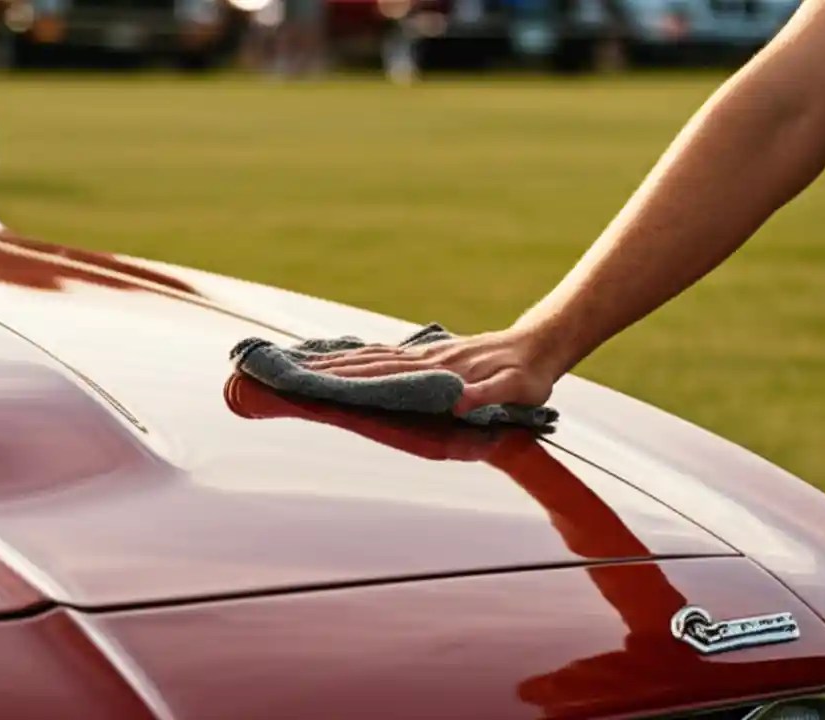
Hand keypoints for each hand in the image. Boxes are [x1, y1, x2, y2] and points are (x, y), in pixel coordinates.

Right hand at [304, 327, 560, 414]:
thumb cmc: (527, 376)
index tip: (312, 378)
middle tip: (287, 370)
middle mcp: (425, 360)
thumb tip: (458, 402)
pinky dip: (358, 356)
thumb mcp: (514, 389)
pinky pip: (385, 354)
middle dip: (326, 367)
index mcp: (438, 370)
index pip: (383, 373)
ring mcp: (425, 355)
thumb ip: (487, 395)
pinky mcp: (429, 355)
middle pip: (367, 362)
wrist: (538, 346)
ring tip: (300, 362)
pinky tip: (342, 358)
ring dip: (335, 360)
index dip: (348, 377)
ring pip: (371, 356)